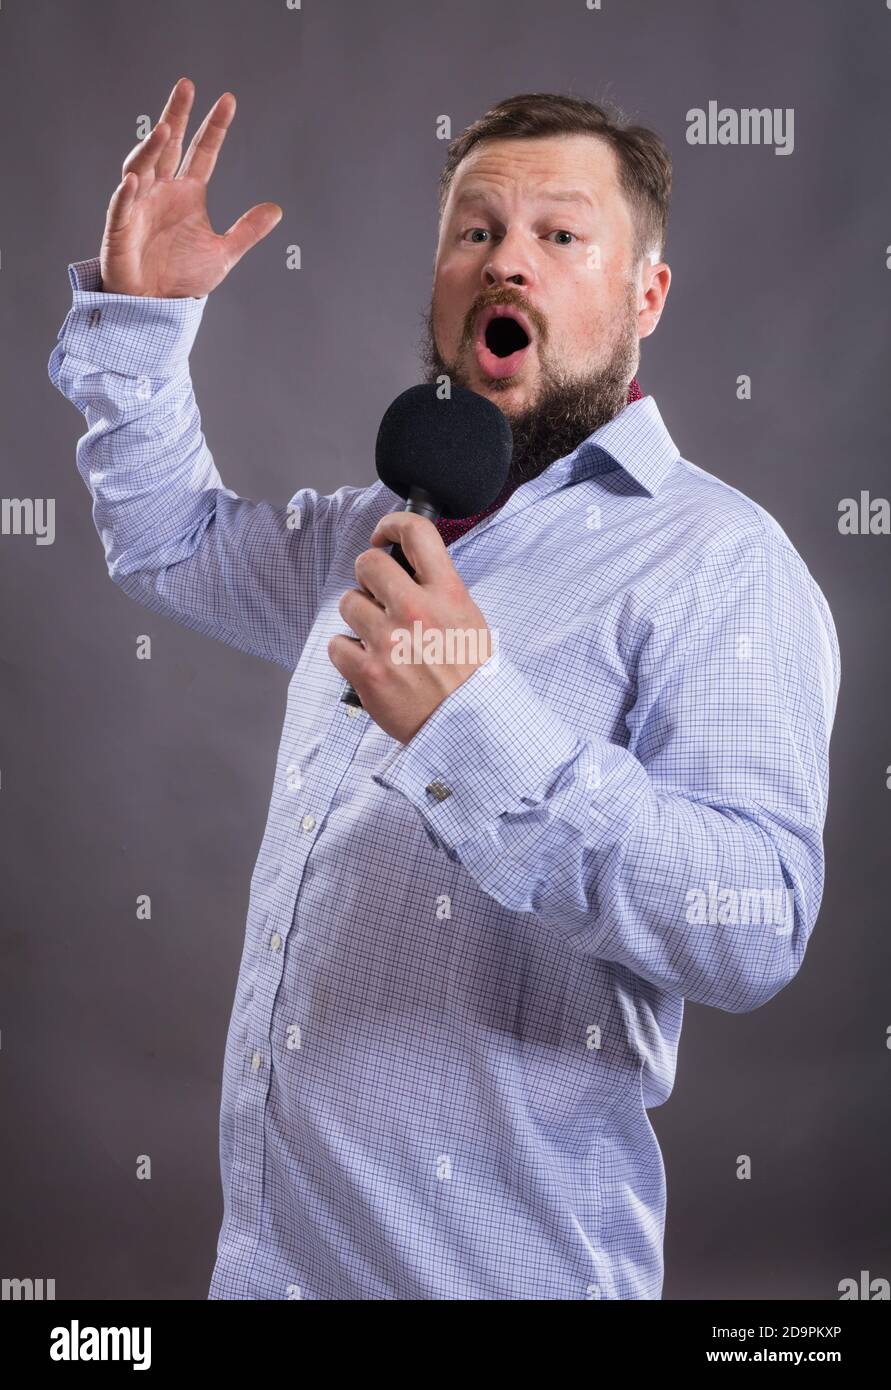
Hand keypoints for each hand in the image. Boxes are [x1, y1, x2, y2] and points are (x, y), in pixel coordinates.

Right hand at [99, 76, 281, 297]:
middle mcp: (162, 191)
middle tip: (186, 85)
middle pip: (168, 145)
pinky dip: (127, 193)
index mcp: (188, 193)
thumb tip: (276, 209)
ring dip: (152, 149)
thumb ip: (247, 231)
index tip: (228, 100)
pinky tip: (135, 179)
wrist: (155, 307)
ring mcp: (139, 205)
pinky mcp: (120, 228)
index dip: (214, 128)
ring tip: (166, 130)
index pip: (202, 152)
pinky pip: (122, 206)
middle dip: (177, 115)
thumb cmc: (182, 278)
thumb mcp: (223, 254)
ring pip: (142, 167)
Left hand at [328, 513, 494, 743]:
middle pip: (368, 563)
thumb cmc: (473, 678)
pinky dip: (348, 653)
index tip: (384, 535)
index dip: (392, 525)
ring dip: (358, 617)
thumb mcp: (470, 620)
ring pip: (348, 603)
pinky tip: (368, 662)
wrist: (471, 727)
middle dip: (368, 577)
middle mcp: (416, 611)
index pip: (415, 532)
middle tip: (378, 595)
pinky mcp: (367, 672)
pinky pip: (336, 645)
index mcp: (447, 594)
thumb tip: (407, 572)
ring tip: (378, 637)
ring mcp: (388, 641)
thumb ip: (439, 592)